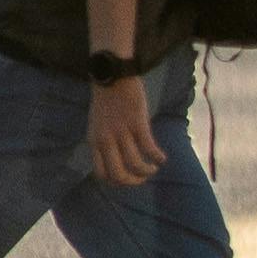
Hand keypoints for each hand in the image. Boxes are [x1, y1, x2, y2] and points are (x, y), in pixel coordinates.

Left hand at [86, 71, 166, 188]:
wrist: (112, 75)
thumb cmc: (105, 99)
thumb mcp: (97, 124)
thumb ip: (103, 142)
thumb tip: (115, 159)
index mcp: (94, 142)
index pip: (102, 174)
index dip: (116, 182)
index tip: (127, 178)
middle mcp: (106, 141)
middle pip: (119, 174)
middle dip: (134, 182)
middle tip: (143, 178)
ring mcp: (122, 133)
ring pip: (136, 164)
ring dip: (147, 171)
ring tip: (154, 167)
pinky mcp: (138, 123)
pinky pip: (149, 148)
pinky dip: (157, 157)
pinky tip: (162, 158)